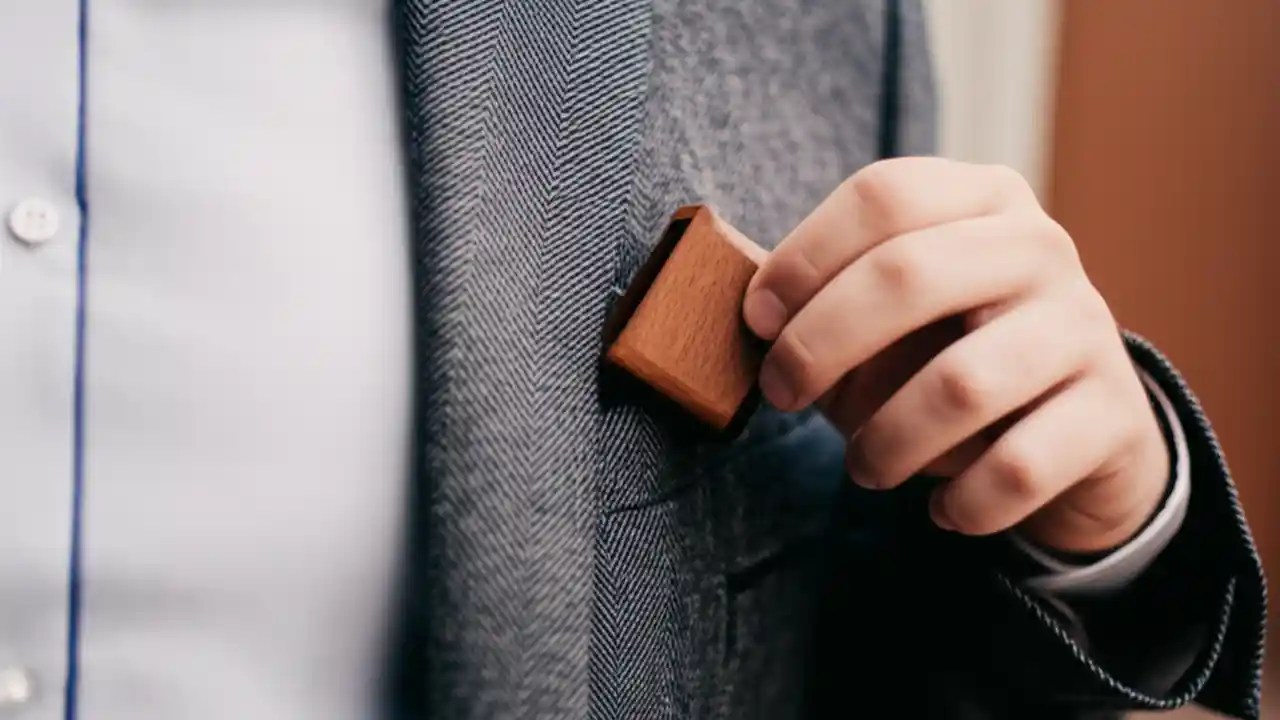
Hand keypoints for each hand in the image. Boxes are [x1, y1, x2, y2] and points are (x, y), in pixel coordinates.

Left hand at [742, 158, 1168, 553]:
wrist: (1085, 427)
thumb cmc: (953, 356)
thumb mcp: (895, 314)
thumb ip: (828, 304)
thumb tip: (757, 321)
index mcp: (980, 199)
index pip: (882, 195)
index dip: (804, 255)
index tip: (757, 319)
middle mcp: (1039, 246)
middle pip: (908, 274)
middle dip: (820, 345)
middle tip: (783, 394)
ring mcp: (1085, 326)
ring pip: (961, 384)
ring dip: (886, 441)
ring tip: (864, 467)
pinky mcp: (1114, 414)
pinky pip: (1017, 468)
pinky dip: (961, 502)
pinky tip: (941, 508)